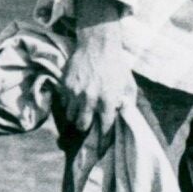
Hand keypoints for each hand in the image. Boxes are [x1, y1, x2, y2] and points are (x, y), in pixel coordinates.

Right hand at [60, 23, 135, 148]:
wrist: (98, 45)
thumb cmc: (117, 65)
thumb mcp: (129, 84)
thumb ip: (128, 102)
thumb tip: (125, 116)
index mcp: (108, 101)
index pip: (105, 127)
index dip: (104, 139)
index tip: (102, 146)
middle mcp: (90, 99)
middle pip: (82, 125)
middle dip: (86, 128)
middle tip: (88, 125)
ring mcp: (75, 93)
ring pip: (70, 116)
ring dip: (76, 117)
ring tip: (81, 112)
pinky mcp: (65, 85)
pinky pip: (63, 103)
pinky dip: (68, 105)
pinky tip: (74, 100)